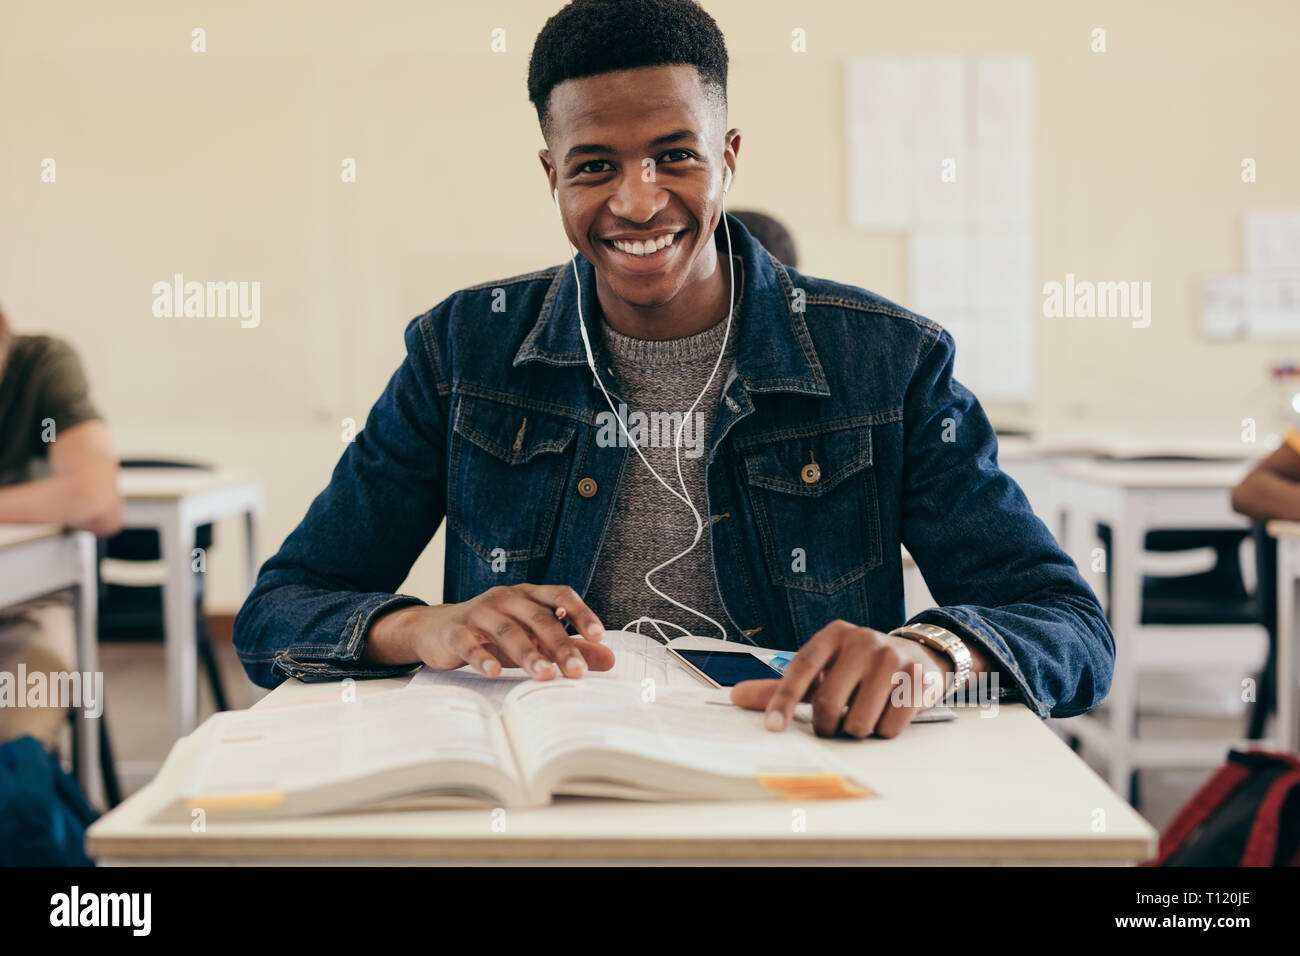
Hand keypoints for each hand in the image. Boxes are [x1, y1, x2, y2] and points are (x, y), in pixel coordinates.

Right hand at [367, 584, 613, 679]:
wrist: (438, 629)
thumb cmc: (494, 634)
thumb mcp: (533, 638)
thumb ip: (570, 646)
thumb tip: (610, 659)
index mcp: (529, 594)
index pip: (560, 595)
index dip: (581, 613)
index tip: (599, 636)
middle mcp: (506, 597)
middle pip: (538, 618)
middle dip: (560, 645)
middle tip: (577, 671)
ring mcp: (480, 612)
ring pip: (507, 631)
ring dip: (527, 654)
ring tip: (545, 675)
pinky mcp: (456, 631)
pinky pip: (469, 643)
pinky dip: (481, 657)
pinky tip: (492, 673)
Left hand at [730, 619, 950, 737]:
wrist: (918, 656)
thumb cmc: (858, 668)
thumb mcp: (822, 671)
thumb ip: (781, 687)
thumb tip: (735, 696)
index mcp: (833, 635)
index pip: (801, 669)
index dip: (783, 700)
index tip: (772, 728)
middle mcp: (862, 640)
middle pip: (829, 704)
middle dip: (826, 726)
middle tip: (832, 724)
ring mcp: (892, 658)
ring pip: (859, 723)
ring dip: (857, 730)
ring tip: (866, 711)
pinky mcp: (918, 679)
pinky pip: (889, 728)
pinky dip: (884, 730)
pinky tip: (889, 711)